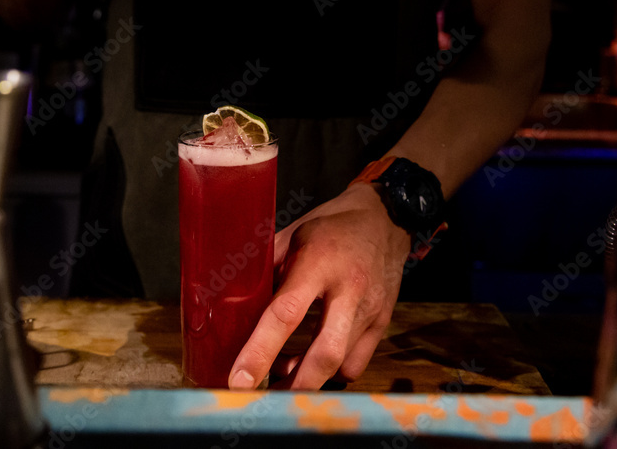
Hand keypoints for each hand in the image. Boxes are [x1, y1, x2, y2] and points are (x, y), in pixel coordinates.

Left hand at [229, 182, 410, 389]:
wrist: (385, 219)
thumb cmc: (330, 227)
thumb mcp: (292, 236)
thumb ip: (266, 270)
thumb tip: (231, 305)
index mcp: (318, 262)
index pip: (285, 313)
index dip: (260, 351)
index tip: (238, 380)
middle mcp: (349, 289)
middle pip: (323, 354)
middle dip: (292, 386)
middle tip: (262, 398)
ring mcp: (370, 309)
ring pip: (339, 365)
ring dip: (306, 379)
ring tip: (284, 372)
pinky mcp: (383, 323)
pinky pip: (355, 364)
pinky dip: (331, 372)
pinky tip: (314, 359)